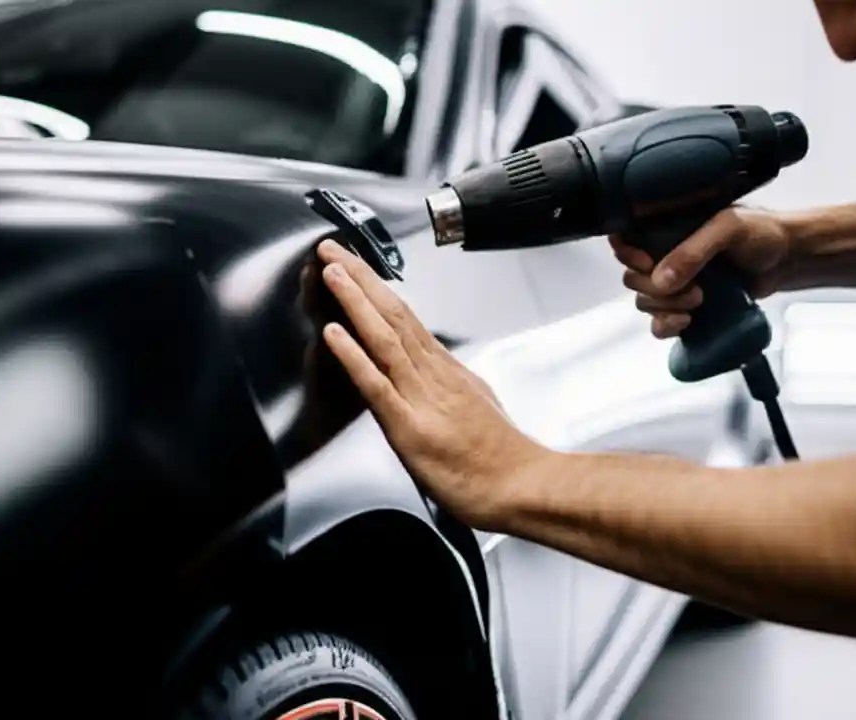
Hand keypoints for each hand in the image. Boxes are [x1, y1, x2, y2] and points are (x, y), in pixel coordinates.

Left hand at [315, 240, 553, 528]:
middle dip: (360, 278)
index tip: (357, 263)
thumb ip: (448, 384)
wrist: (523, 486)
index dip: (378, 287)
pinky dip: (353, 355)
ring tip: (331, 272)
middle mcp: (432, 375)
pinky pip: (376, 385)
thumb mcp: (476, 403)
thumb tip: (434, 370)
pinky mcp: (409, 427)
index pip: (406, 317)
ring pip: (384, 338)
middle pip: (393, 314)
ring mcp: (421, 398)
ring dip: (354, 301)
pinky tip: (334, 334)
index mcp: (445, 370)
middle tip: (333, 247)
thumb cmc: (500, 456)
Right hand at [611, 207, 791, 338]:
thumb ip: (694, 250)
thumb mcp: (728, 229)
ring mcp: (674, 282)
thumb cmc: (761, 233)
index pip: (624, 238)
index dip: (627, 254)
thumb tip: (660, 280)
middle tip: (693, 289)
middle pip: (632, 277)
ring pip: (644, 301)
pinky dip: (665, 327)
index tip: (648, 263)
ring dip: (665, 307)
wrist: (788, 260)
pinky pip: (658, 323)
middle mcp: (664, 254)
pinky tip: (686, 323)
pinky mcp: (685, 307)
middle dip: (656, 289)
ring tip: (698, 302)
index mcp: (666, 227)